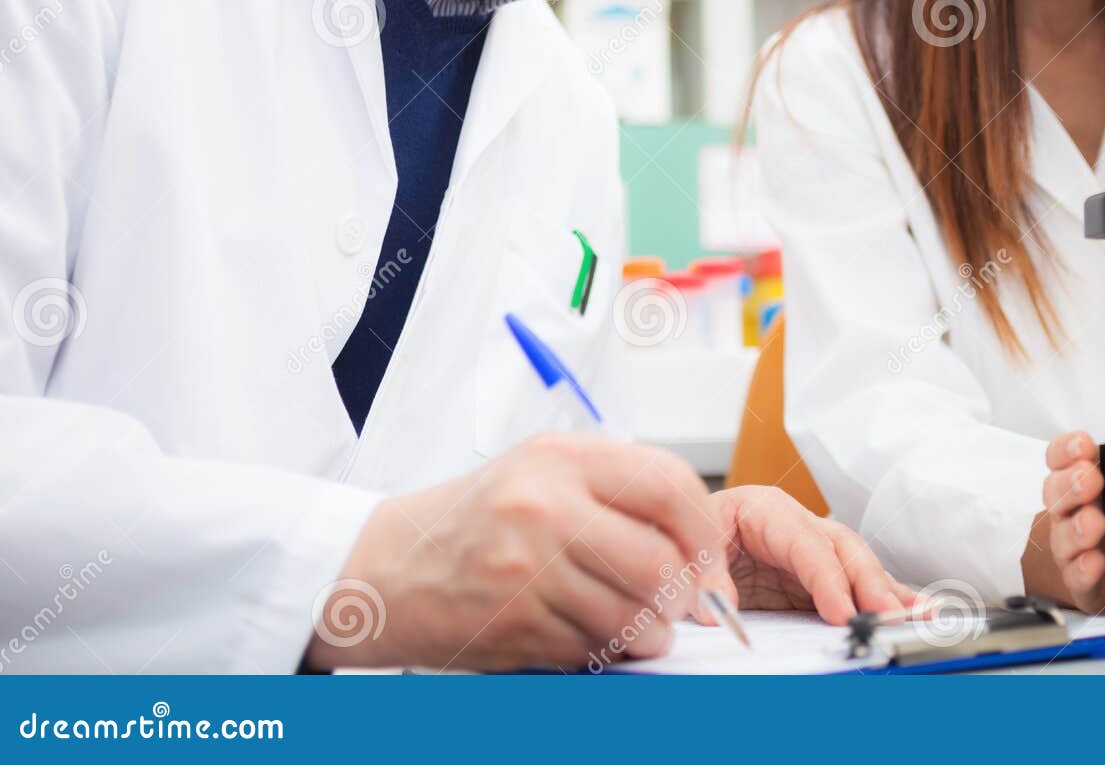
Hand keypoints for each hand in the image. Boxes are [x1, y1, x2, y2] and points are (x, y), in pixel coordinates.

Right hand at [305, 434, 723, 671]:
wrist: (387, 567)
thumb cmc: (477, 518)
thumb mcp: (545, 473)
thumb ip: (621, 492)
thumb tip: (701, 547)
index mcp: (561, 459)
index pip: (668, 485)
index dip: (705, 531)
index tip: (711, 561)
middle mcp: (543, 507)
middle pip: (659, 562)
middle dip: (686, 596)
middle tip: (686, 606)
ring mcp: (525, 569)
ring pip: (631, 615)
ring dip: (651, 633)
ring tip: (642, 626)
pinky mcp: (513, 623)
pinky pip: (591, 648)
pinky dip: (605, 651)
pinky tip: (590, 635)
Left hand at [693, 485, 917, 624]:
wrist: (680, 542)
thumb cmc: (687, 537)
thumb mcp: (687, 549)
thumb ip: (704, 578)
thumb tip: (718, 611)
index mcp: (763, 509)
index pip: (804, 543)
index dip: (826, 578)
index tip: (840, 611)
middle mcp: (796, 525)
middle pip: (842, 549)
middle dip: (868, 584)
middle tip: (886, 617)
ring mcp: (813, 549)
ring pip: (859, 566)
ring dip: (889, 592)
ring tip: (919, 615)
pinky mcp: (820, 576)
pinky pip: (858, 584)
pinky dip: (887, 598)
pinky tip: (916, 611)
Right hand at [1038, 431, 1104, 613]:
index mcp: (1090, 485)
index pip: (1064, 458)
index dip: (1067, 448)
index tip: (1084, 445)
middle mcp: (1074, 512)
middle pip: (1054, 490)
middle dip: (1071, 482)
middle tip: (1091, 479)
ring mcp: (1073, 547)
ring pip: (1061, 533)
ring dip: (1077, 526)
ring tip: (1095, 523)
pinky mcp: (1079, 580)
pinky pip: (1074, 574)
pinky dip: (1084, 567)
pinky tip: (1096, 561)